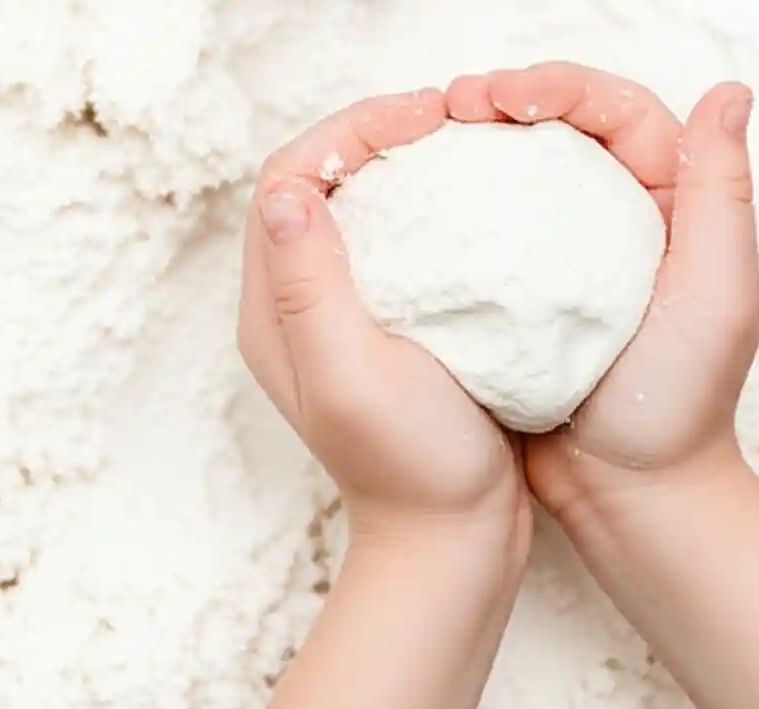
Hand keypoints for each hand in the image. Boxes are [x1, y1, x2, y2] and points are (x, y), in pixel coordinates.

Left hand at [237, 88, 531, 548]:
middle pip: (320, 183)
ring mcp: (349, 316)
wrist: (455, 539)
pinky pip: (404, 242)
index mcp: (276, 310)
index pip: (288, 182)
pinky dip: (435, 207)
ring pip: (364, 208)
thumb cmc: (410, 468)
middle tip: (447, 120)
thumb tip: (283, 195)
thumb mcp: (351, 375)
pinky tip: (482, 204)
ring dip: (405, 165)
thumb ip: (309, 287)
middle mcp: (301, 305)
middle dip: (375, 134)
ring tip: (465, 145)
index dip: (345, 133)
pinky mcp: (396, 328)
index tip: (418, 121)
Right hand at [447, 62, 758, 521]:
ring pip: (514, 173)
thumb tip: (730, 92)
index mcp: (666, 202)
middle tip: (450, 105)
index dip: (560, 85)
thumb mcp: (717, 294)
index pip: (615, 112)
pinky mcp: (516, 296)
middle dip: (504, 99)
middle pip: (557, 128)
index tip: (505, 98)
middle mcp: (613, 216)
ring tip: (423, 138)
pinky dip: (450, 208)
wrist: (628, 492)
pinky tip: (415, 204)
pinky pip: (480, 234)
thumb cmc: (680, 403)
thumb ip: (723, 193)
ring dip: (470, 145)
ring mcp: (559, 256)